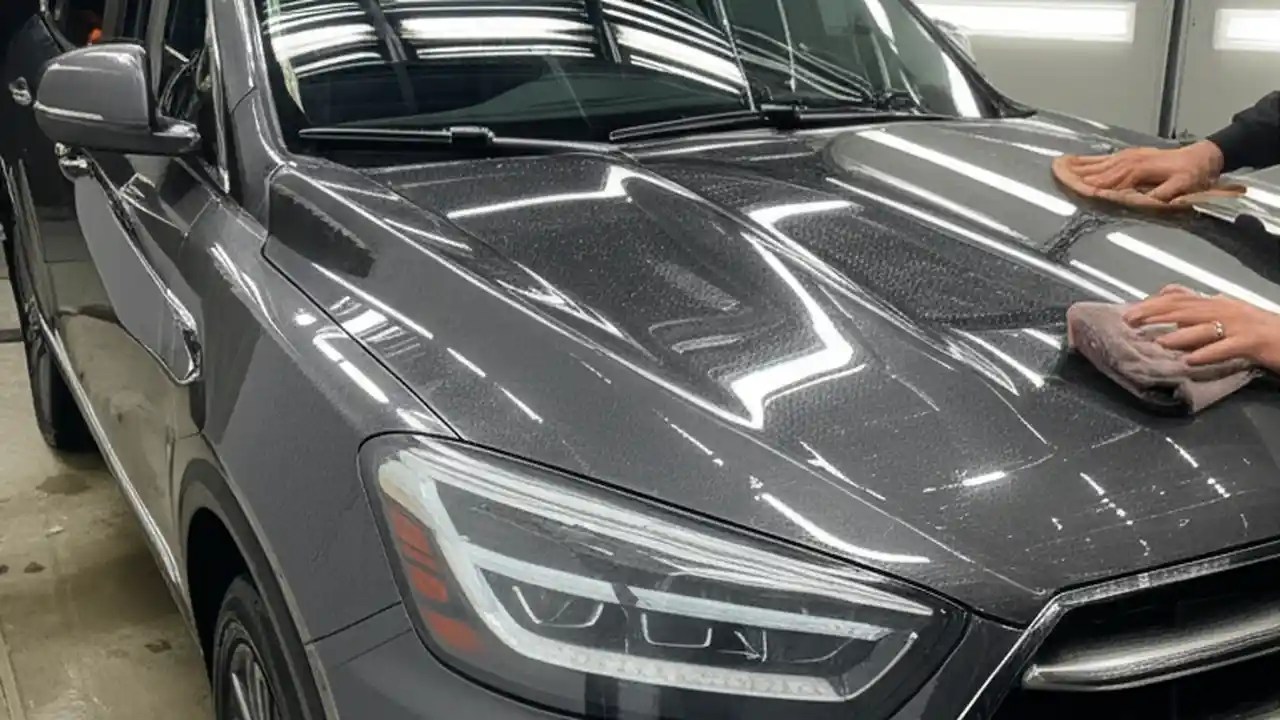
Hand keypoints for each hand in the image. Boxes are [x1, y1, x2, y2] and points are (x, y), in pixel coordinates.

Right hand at [1072, 141, 1224, 201]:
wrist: (1204, 157)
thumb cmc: (1192, 175)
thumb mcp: (1181, 187)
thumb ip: (1160, 194)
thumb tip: (1140, 201)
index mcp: (1136, 172)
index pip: (1104, 181)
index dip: (1084, 184)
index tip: (1065, 184)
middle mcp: (1128, 163)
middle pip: (1094, 171)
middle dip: (1073, 172)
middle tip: (1052, 171)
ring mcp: (1128, 157)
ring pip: (1097, 163)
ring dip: (1077, 165)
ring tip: (1058, 165)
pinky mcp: (1130, 156)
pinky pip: (1105, 158)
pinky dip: (1089, 159)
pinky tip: (1078, 161)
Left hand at [1123, 286, 1279, 371]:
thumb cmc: (1258, 330)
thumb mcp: (1226, 318)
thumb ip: (1200, 315)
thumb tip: (1171, 314)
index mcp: (1217, 303)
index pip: (1181, 298)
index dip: (1154, 303)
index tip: (1131, 311)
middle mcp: (1225, 309)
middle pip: (1185, 308)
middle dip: (1155, 314)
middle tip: (1131, 322)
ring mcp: (1240, 325)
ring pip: (1205, 327)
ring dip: (1180, 335)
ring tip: (1158, 342)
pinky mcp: (1252, 342)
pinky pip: (1227, 347)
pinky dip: (1208, 353)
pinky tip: (1191, 360)